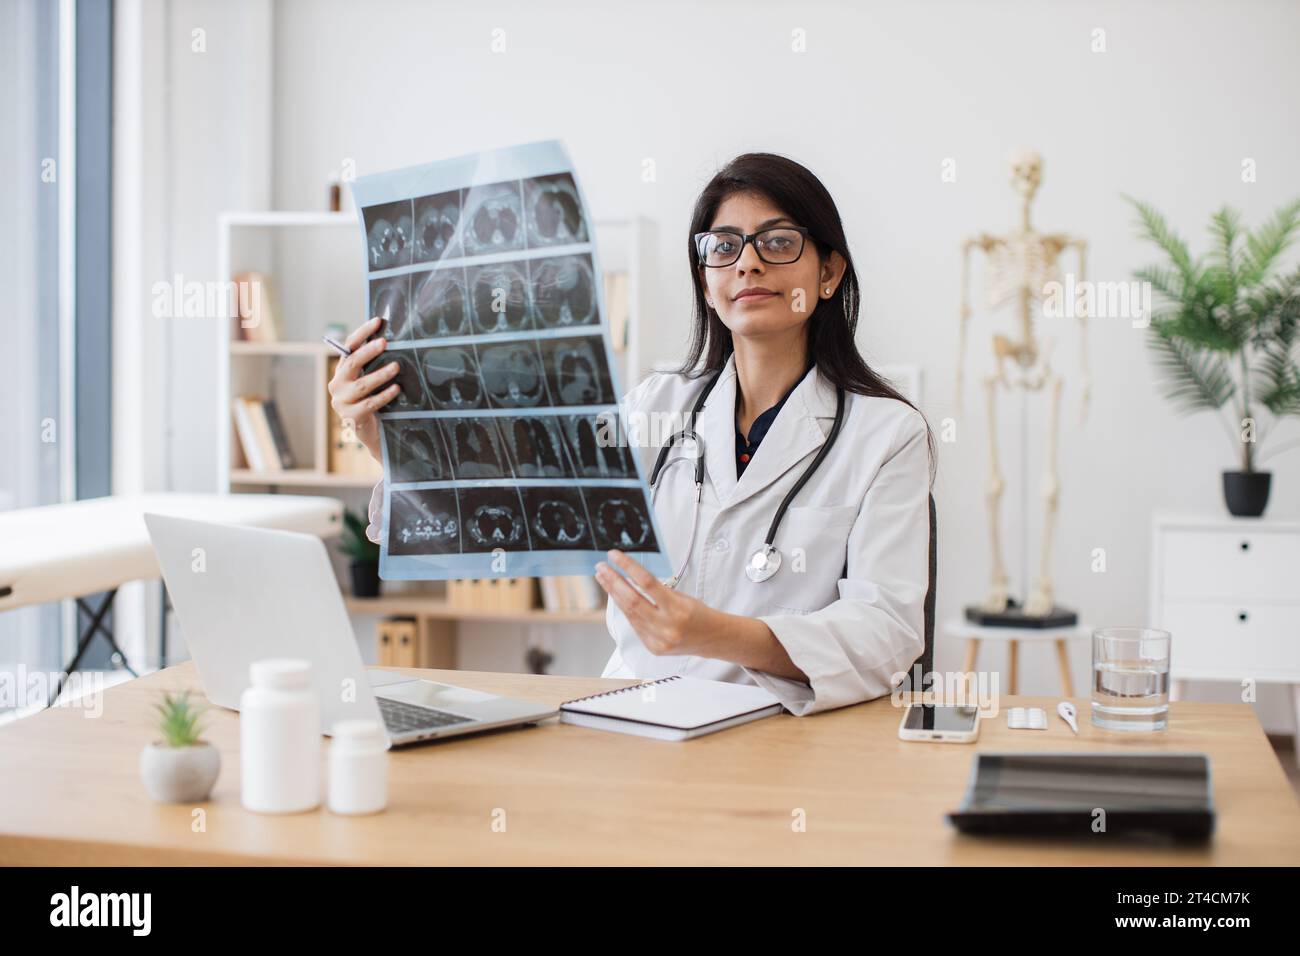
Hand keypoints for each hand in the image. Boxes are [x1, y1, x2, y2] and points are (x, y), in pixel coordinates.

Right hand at [327, 317, 400, 459]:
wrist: (372, 432)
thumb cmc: (373, 401)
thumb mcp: (371, 381)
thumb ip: (373, 364)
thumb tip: (390, 340)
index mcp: (341, 371)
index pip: (348, 347)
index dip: (362, 333)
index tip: (377, 322)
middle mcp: (337, 384)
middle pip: (352, 363)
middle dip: (368, 351)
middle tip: (384, 342)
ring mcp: (341, 401)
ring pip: (362, 385)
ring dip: (380, 374)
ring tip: (396, 366)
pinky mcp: (351, 416)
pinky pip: (370, 403)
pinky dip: (384, 395)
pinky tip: (397, 389)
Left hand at [595, 550, 719, 657]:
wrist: (713, 638)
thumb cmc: (699, 614)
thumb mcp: (683, 597)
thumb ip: (658, 591)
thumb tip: (631, 578)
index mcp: (677, 609)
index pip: (646, 583)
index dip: (627, 567)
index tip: (615, 556)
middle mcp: (666, 626)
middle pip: (631, 600)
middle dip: (613, 581)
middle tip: (602, 568)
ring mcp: (658, 640)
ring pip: (629, 613)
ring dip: (614, 594)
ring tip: (605, 579)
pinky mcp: (653, 647)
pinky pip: (635, 626)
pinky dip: (625, 610)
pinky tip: (618, 598)